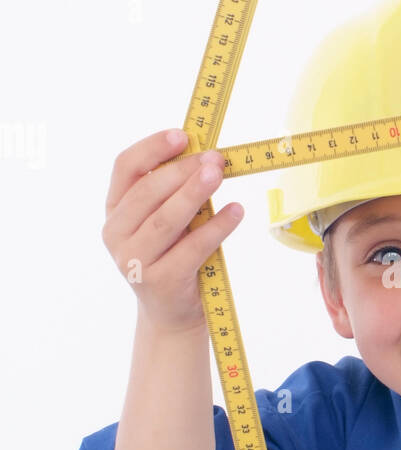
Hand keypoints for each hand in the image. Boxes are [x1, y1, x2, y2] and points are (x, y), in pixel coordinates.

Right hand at [102, 130, 243, 331]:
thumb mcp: (167, 220)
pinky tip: (236, 211)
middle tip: (214, 158)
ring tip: (220, 174)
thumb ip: (175, 192)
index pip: (125, 168)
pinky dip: (217, 227)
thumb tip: (207, 156)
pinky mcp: (160, 281)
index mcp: (115, 210)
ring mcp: (135, 260)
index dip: (153, 148)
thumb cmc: (173, 256)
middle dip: (183, 171)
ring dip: (195, 193)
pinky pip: (193, 247)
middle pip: (148, 192)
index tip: (183, 136)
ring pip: (166, 219)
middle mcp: (116, 234)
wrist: (173, 313)